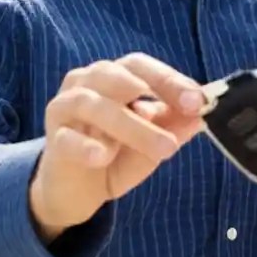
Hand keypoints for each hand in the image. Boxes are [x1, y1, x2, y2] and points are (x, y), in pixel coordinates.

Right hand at [29, 53, 205, 242]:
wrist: (77, 189)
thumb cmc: (117, 154)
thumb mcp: (153, 142)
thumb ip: (174, 126)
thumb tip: (202, 114)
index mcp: (115, 77)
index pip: (141, 67)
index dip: (170, 80)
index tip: (198, 100)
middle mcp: (86, 83)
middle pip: (117, 77)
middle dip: (154, 93)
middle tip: (186, 112)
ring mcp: (65, 108)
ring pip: (94, 105)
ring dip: (132, 126)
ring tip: (163, 148)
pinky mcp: (53, 138)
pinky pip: (67, 138)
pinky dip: (86, 145)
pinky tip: (102, 156)